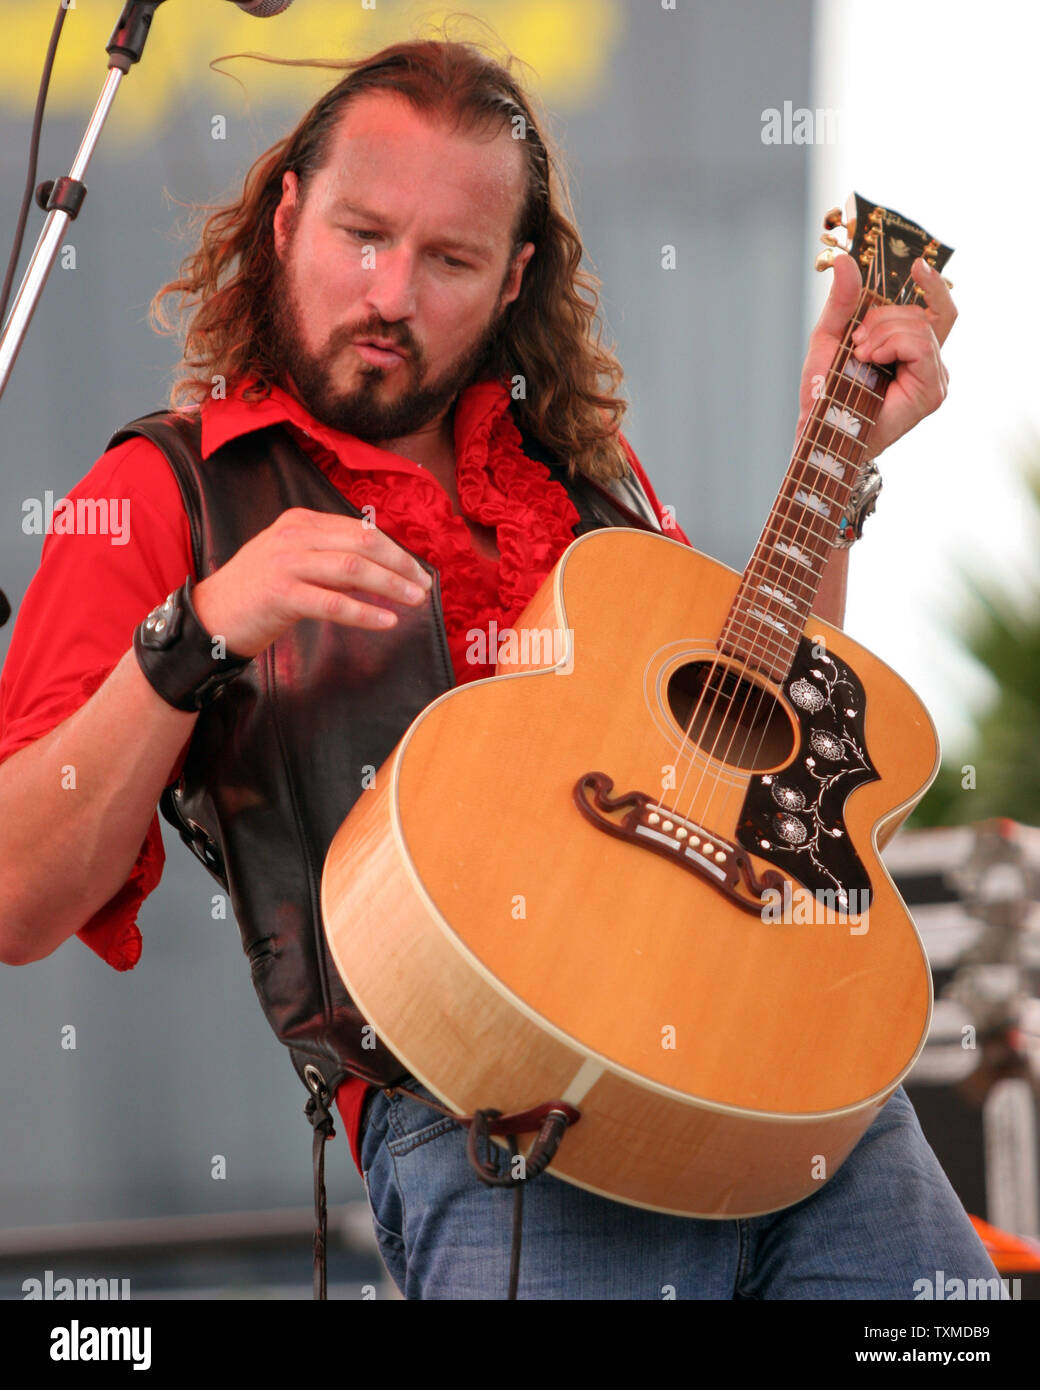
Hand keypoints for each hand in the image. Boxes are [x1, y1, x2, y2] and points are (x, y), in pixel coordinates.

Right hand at [191, 508, 433, 657]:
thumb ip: (330, 557)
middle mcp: (294, 535)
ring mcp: (286, 563)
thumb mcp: (294, 560)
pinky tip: (387, 621)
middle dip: (400, 566)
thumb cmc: (257, 592)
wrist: (210, 616)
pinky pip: (333, 602)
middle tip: (424, 588)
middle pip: (363, 544)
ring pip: (352, 569)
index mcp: (301, 521)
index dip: (395, 551)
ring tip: (415, 601)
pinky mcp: (280, 594)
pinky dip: (365, 612)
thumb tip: (381, 569)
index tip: (418, 572)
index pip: (360, 530)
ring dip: (390, 586)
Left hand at [796, 251, 956, 457]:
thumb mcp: (830, 336)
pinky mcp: (932, 392)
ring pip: (919, 327)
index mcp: (910, 347)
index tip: (917, 266)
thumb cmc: (825, 391)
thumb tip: (845, 260)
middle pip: (920, 313)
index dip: (934, 284)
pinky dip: (892, 345)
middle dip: (883, 317)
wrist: (820, 428)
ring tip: (860, 356)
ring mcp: (934, 376)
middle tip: (857, 341)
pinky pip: (920, 347)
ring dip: (882, 334)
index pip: (937, 308)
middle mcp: (928, 360)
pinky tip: (872, 359)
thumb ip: (842, 301)